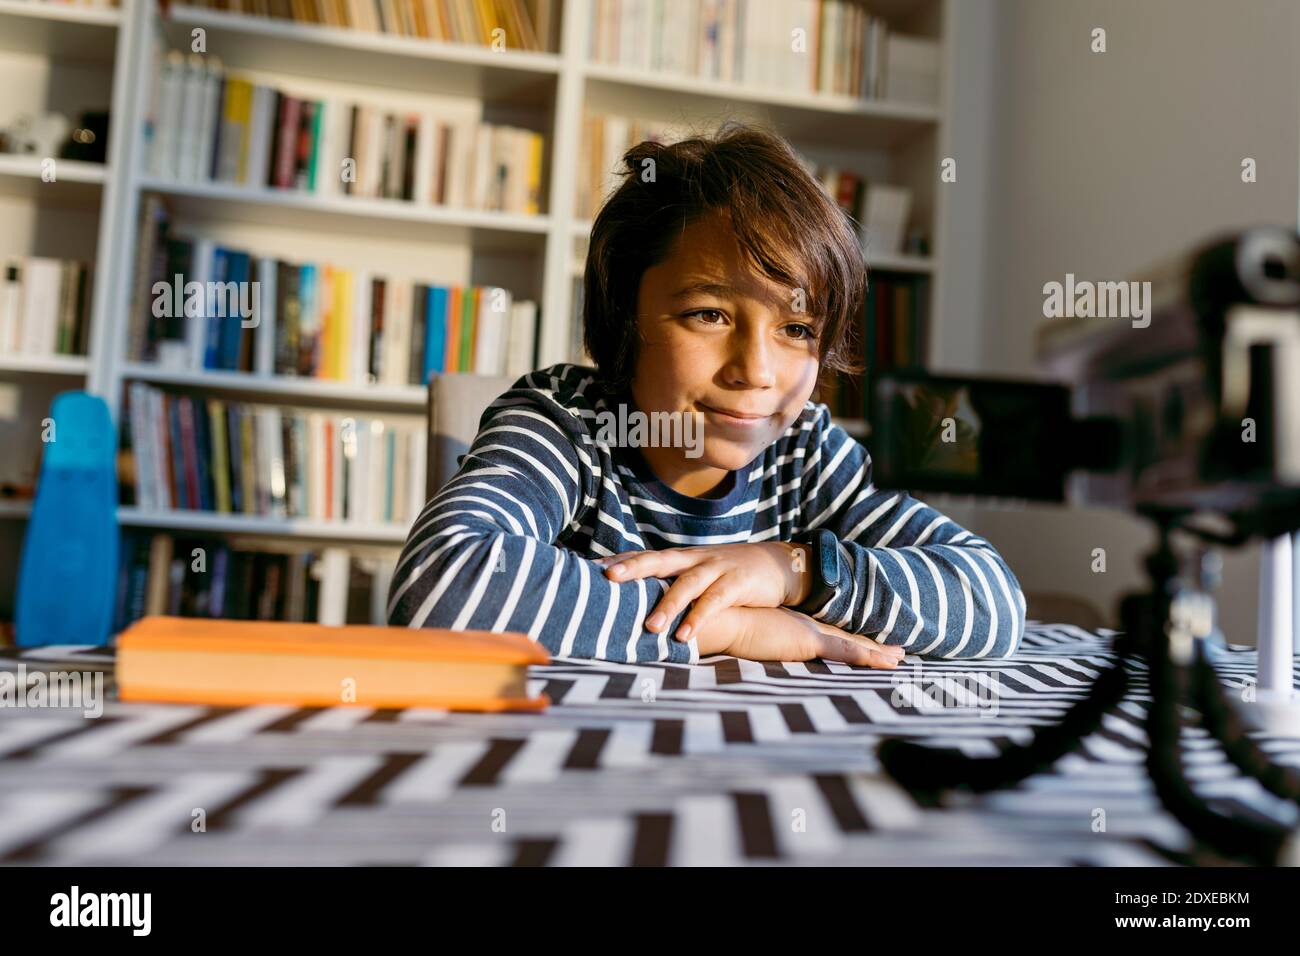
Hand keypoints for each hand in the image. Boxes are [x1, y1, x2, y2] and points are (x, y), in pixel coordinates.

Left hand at [600, 543, 808, 640]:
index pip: (645, 556)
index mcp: (682, 557)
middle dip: (633, 567)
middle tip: (606, 577)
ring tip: (649, 627)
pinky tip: (684, 635)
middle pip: (659, 560)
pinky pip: (716, 600)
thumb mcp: (699, 574)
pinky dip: (699, 617)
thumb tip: (636, 603)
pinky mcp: (738, 583)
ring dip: (668, 605)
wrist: (778, 564)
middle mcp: (695, 558)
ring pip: (687, 584)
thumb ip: (671, 583)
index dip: (619, 560)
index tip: (589, 567)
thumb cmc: (729, 574)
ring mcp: (717, 568)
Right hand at [694, 605, 905, 667]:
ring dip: (878, 652)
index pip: (826, 632)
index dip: (847, 637)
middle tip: (896, 651)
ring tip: (901, 657)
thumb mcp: (739, 631)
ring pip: (854, 644)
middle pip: (845, 636)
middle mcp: (805, 626)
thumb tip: (736, 644)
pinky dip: (871, 657)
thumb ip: (746, 636)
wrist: (720, 616)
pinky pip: (849, 651)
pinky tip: (891, 662)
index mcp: (791, 624)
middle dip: (871, 645)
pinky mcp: (810, 641)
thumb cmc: (723, 624)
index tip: (865, 642)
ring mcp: (810, 632)